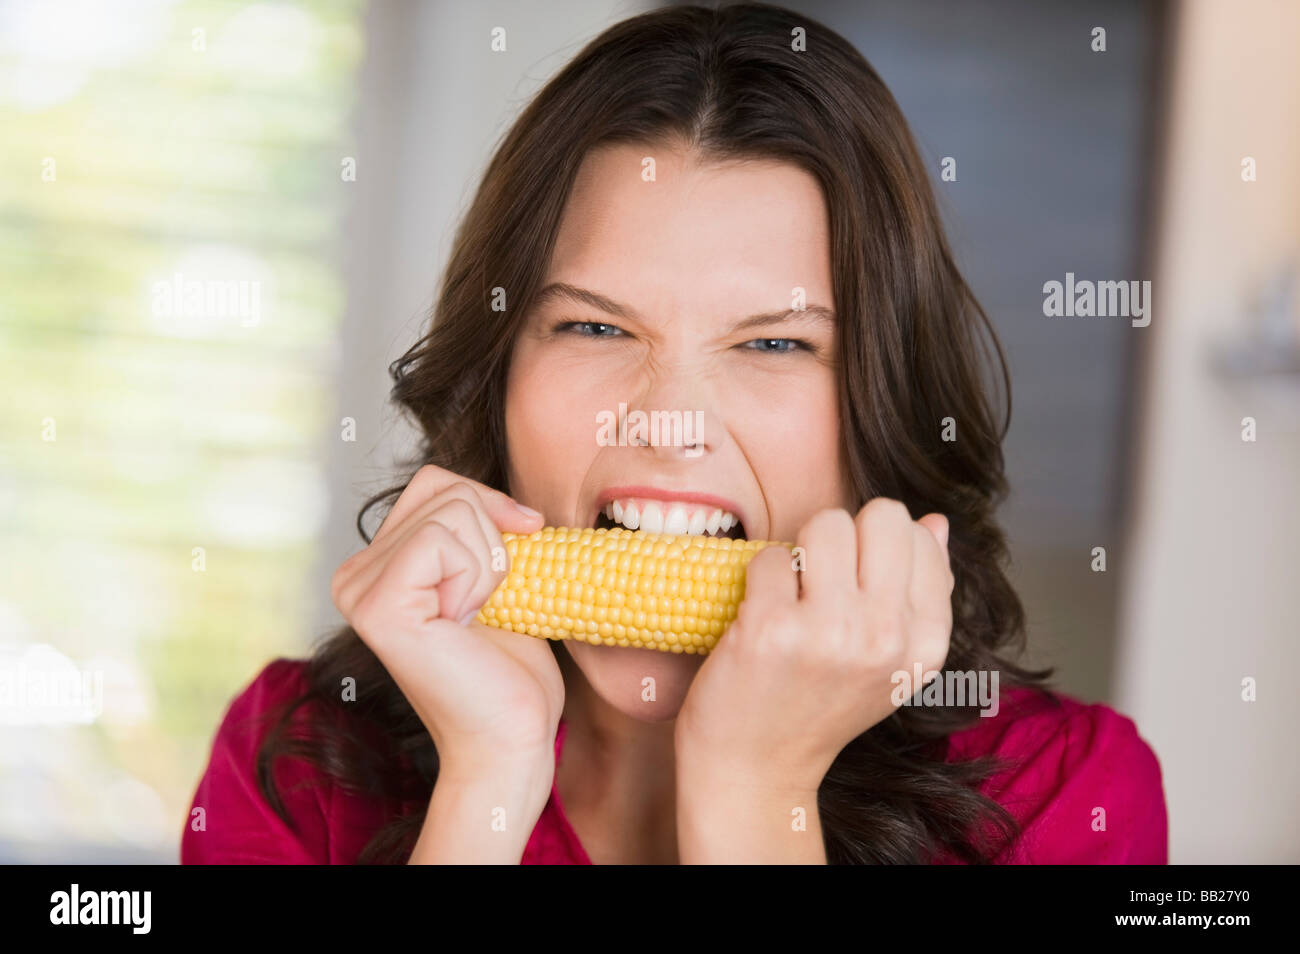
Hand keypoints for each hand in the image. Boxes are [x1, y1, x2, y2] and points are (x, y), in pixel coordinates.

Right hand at [330, 464, 562, 774]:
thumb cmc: (510, 670)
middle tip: (487, 604)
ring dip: (490, 564)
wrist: (512, 736)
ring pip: (450, 510)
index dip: (491, 506)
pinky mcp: (376, 606)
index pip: (436, 483)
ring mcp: (358, 590)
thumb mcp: (498, 580)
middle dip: (493, 537)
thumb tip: (512, 502)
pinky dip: (477, 575)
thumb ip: (481, 531)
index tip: (519, 549)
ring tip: (475, 618)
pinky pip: (441, 539)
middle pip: (443, 488)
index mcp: (377, 567)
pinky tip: (465, 623)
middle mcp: (354, 576)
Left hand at [674, 498, 954, 791]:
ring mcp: (830, 633)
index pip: (922, 538)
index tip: (857, 585)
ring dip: (802, 550)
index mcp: (925, 644)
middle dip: (847, 534)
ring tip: (794, 593)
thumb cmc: (820, 704)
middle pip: (882, 516)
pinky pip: (770, 557)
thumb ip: (922, 591)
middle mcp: (886, 638)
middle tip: (824, 577)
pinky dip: (760, 577)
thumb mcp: (891, 660)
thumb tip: (936, 522)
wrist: (757, 768)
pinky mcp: (772, 629)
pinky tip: (761, 615)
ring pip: (827, 524)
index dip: (879, 547)